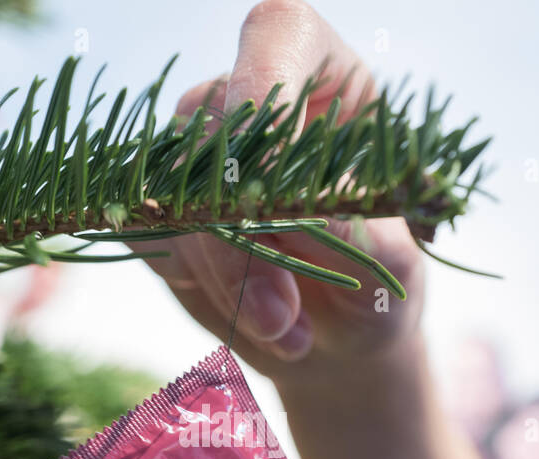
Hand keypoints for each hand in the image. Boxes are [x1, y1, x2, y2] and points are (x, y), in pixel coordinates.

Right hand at [132, 0, 425, 388]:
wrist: (339, 344)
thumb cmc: (377, 289)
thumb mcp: (391, 266)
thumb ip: (351, 234)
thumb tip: (299, 217)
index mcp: (326, 81)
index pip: (279, 35)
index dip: (264, 89)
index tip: (272, 180)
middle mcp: (253, 102)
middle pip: (212, 128)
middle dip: (241, 234)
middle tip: (283, 315)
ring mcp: (199, 155)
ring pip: (174, 189)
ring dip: (225, 276)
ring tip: (288, 331)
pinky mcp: (161, 209)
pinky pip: (148, 233)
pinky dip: (197, 286)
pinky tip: (249, 321)